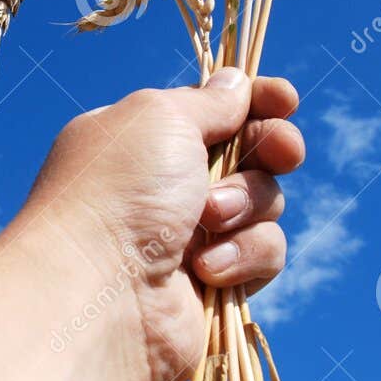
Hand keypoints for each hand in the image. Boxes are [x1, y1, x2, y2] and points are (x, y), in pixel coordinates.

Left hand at [17, 69, 303, 380]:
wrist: (95, 297)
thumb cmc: (117, 193)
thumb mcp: (160, 119)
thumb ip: (207, 102)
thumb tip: (235, 83)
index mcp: (140, 140)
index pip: (212, 110)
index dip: (254, 102)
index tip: (285, 99)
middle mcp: (163, 187)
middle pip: (249, 153)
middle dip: (271, 147)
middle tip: (281, 151)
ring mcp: (188, 238)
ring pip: (263, 204)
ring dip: (246, 204)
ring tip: (207, 220)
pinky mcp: (214, 286)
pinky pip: (262, 255)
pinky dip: (243, 255)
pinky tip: (205, 270)